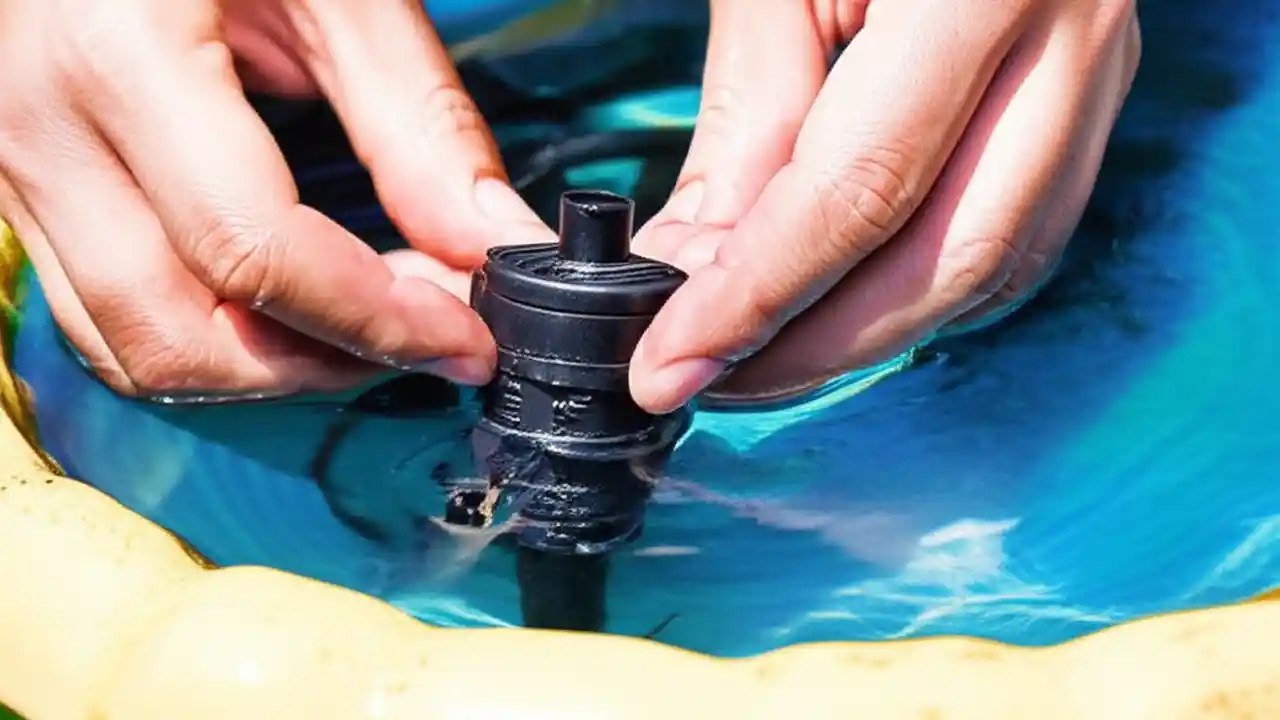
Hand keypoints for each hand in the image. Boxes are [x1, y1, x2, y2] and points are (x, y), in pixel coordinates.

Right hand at [0, 0, 550, 399]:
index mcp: (118, 55)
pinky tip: (298, 304)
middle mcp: (44, 127)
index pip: (253, 250)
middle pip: (181, 335)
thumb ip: (420, 122)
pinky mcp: (29, 189)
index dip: (377, 320)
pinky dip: (215, 339)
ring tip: (371, 323)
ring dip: (269, 366)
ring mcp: (20, 166)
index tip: (468, 340)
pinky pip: (110, 314)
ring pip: (135, 348)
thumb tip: (497, 241)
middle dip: (324, 363)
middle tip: (429, 334)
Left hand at [630, 0, 1140, 411]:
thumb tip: (695, 265)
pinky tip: (842, 309)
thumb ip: (748, 116)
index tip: (667, 365)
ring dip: (865, 338)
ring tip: (758, 360)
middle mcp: (1072, 41)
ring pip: (990, 271)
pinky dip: (919, 294)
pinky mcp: (1091, 102)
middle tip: (708, 380)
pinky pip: (1014, 238)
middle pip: (943, 264)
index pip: (857, 190)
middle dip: (812, 349)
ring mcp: (1100, 78)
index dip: (753, 298)